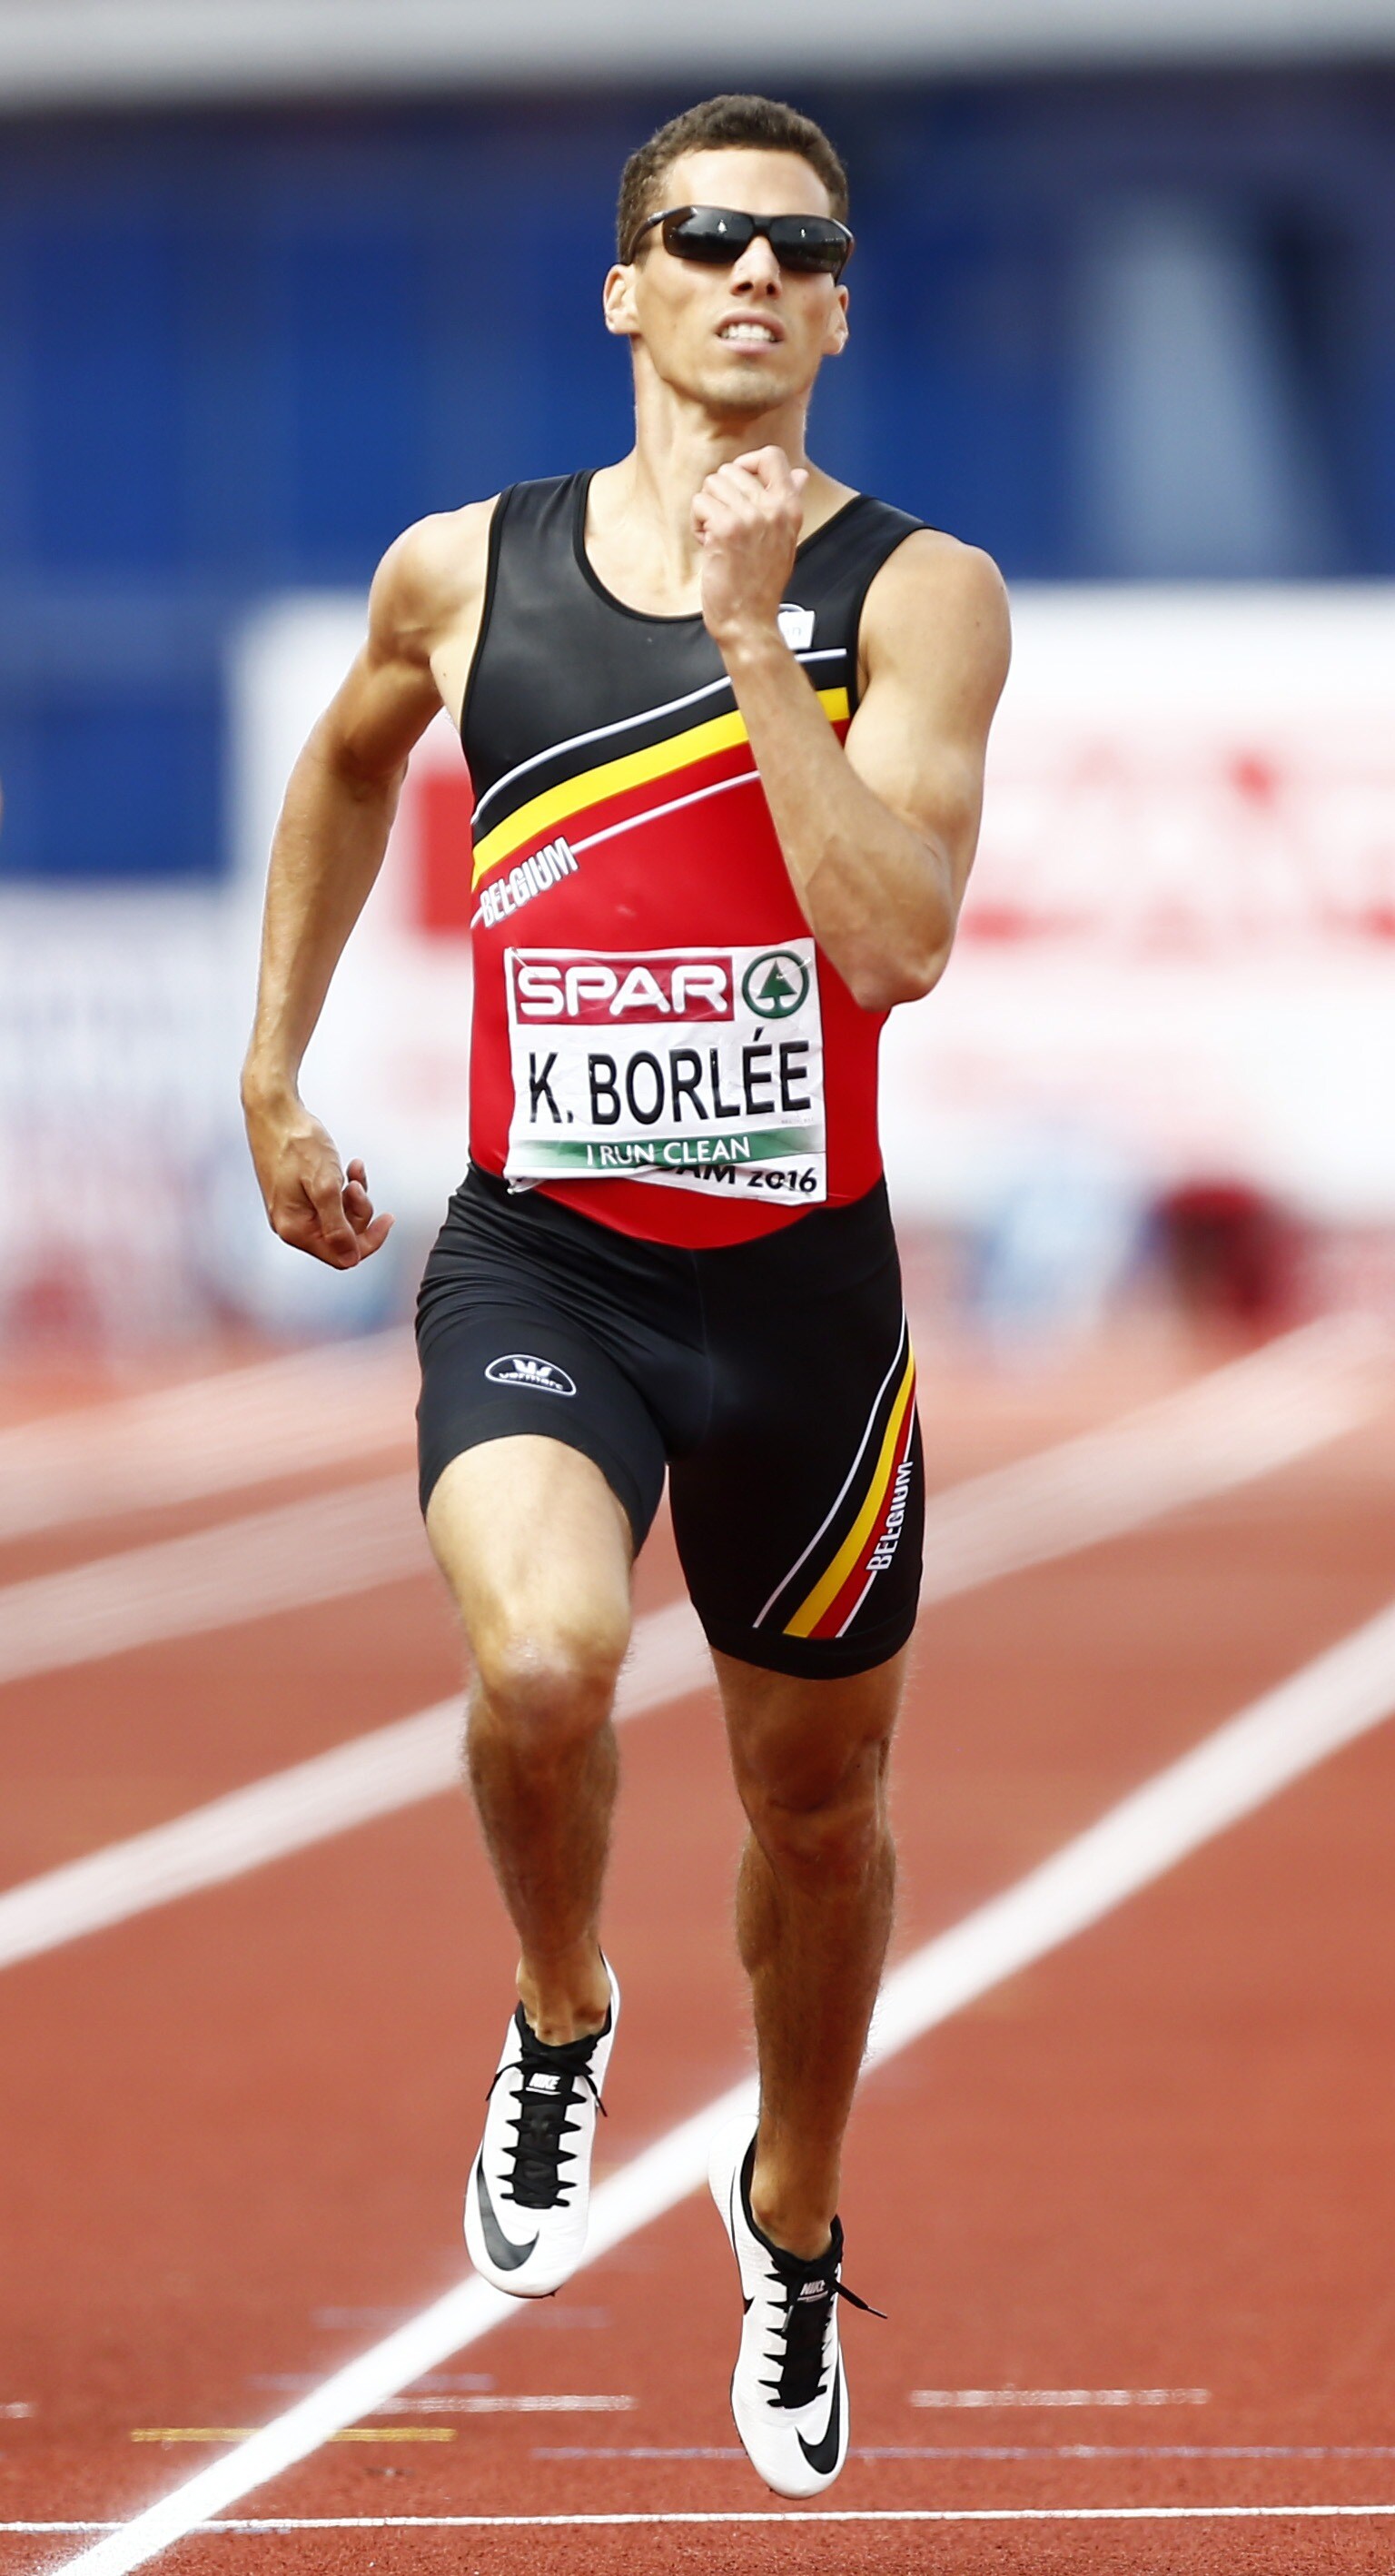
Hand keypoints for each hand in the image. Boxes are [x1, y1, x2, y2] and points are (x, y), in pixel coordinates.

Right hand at [245, 1091, 393, 1269]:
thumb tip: (351, 1259)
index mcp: (296, 1229)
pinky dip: (344, 1185)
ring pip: (339, 1217)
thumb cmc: (297, 1143)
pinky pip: (330, 1201)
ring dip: (354, 1196)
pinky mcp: (297, 1194)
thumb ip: (338, 1226)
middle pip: (342, 1238)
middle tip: (358, 1185)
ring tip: (354, 1171)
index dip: (368, 1241)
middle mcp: (292, 1225)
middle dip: (359, 1212)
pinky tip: (350, 1166)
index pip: (342, 1256)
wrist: (275, 1112)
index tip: (387, 1219)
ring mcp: (294, 1210)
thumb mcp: (325, 1186)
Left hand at [692, 447, 808, 650]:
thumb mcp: (786, 539)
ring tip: (719, 538)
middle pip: (731, 469)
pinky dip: (697, 525)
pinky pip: (699, 503)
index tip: (739, 485)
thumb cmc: (762, 584)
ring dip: (707, 510)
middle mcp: (773, 507)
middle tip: (726, 528)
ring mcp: (749, 516)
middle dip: (720, 495)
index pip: (773, 456)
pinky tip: (710, 547)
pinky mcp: (725, 528)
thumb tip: (800, 475)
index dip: (748, 463)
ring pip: (712, 484)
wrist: (749, 621)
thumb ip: (790, 503)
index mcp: (790, 507)